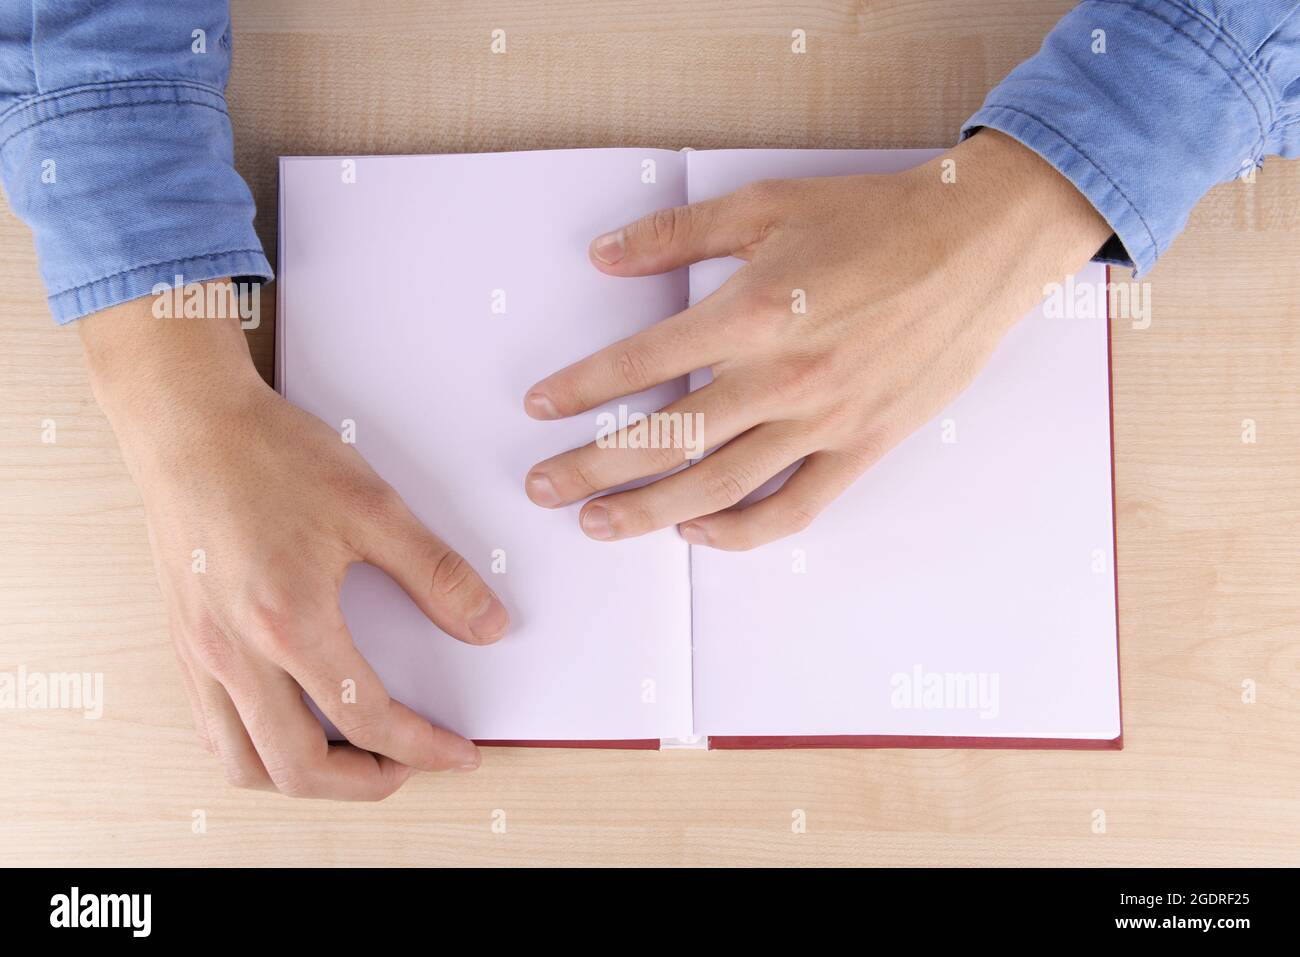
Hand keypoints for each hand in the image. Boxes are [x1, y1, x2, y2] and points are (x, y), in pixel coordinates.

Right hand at [81, 293, 508, 798]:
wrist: (187, 424)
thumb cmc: (271, 456)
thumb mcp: (373, 507)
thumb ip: (436, 574)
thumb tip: (487, 626)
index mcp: (290, 623)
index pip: (367, 721)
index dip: (422, 749)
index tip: (457, 753)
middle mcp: (237, 653)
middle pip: (300, 768)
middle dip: (367, 784)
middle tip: (411, 765)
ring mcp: (201, 653)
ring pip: (244, 764)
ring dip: (305, 778)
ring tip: (353, 757)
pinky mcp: (185, 641)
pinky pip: (212, 728)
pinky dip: (255, 748)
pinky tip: (288, 723)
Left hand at [523, 130, 1111, 548]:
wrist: (978, 244)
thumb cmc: (873, 220)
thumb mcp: (767, 205)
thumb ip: (676, 233)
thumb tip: (603, 256)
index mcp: (749, 313)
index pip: (641, 363)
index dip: (581, 389)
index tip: (539, 408)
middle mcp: (781, 377)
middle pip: (668, 439)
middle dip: (593, 468)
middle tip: (543, 489)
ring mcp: (824, 419)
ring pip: (720, 485)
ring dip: (650, 512)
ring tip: (597, 524)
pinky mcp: (863, 445)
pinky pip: (795, 508)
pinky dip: (742, 532)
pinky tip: (698, 532)